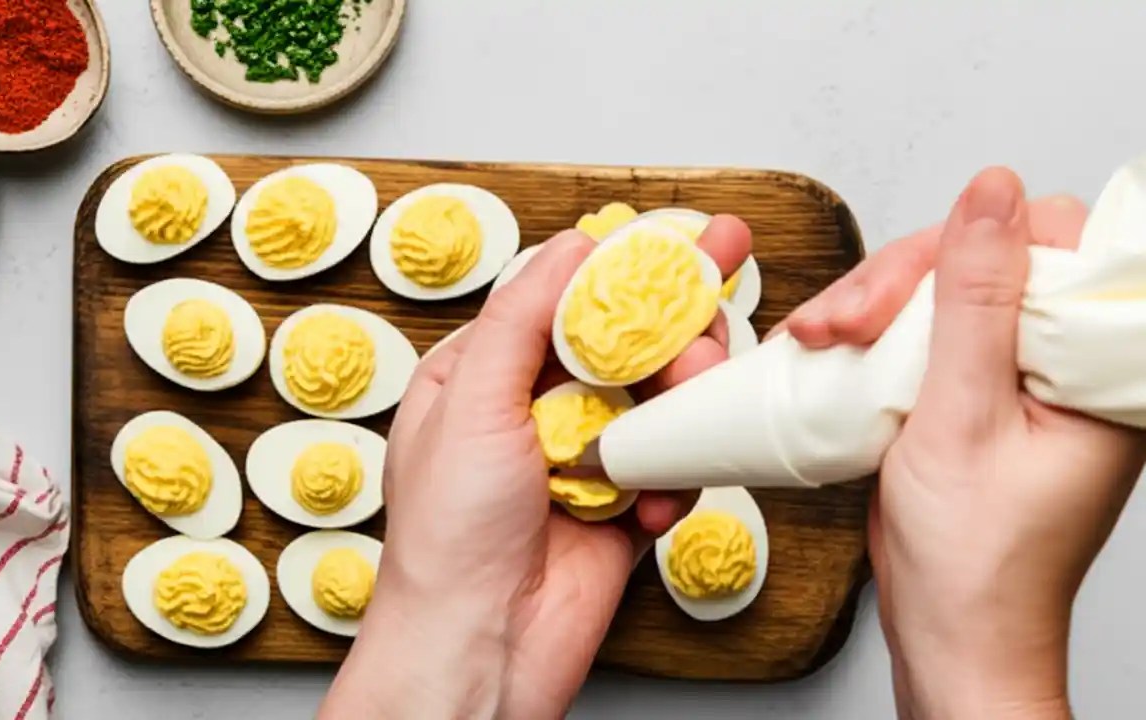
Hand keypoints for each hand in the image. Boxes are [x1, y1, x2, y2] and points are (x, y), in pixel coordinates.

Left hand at [320, 218, 752, 718]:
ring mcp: (583, 459)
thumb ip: (523, 319)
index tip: (691, 236)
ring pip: (658, 401)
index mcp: (484, 374)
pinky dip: (676, 477)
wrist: (478, 648)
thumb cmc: (447, 538)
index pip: (565, 299)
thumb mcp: (470, 404)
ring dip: (683, 393)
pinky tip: (651, 501)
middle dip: (674, 324)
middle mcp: (535, 410)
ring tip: (692, 388)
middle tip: (718, 297)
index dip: (628, 266)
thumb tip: (572, 247)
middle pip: (624, 344)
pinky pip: (672, 470)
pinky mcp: (622, 508)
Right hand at [777, 170, 1145, 718]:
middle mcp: (1072, 364)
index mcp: (1105, 369)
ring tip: (826, 339)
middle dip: (905, 283)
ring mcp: (1024, 377)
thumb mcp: (964, 417)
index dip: (969, 253)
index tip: (899, 295)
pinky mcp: (981, 391)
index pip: (1056, 247)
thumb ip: (976, 300)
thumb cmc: (975, 558)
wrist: (951, 631)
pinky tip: (838, 348)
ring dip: (878, 306)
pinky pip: (931, 329)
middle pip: (993, 260)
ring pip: (951, 289)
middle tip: (847, 324)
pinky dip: (878, 334)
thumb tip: (992, 193)